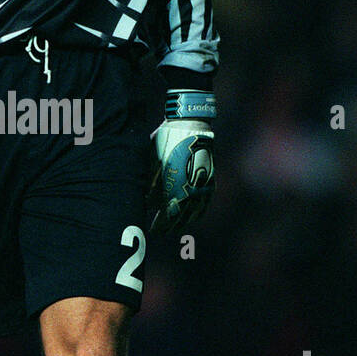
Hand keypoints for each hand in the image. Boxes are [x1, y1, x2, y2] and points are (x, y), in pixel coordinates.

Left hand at [148, 90, 215, 232]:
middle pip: (180, 218)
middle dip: (169, 226)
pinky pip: (205, 203)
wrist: (191, 124)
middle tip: (160, 231)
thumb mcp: (152, 162)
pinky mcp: (210, 180)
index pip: (167, 217)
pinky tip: (191, 216)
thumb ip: (150, 185)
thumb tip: (146, 204)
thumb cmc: (166, 141)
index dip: (160, 226)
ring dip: (183, 221)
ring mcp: (203, 187)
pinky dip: (197, 212)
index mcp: (175, 188)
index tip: (152, 231)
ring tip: (174, 225)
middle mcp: (191, 191)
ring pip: (194, 213)